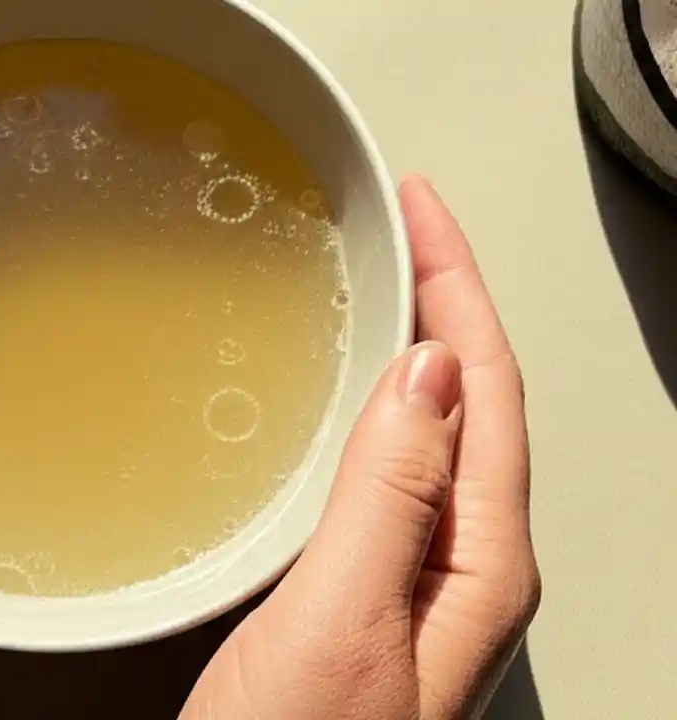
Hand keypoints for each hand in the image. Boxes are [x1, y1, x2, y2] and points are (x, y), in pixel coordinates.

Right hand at [181, 176, 539, 718]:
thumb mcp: (343, 620)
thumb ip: (393, 498)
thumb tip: (431, 377)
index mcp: (476, 564)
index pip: (487, 392)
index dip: (460, 289)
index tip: (426, 211)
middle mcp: (462, 570)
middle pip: (478, 403)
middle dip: (452, 299)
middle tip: (411, 224)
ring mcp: (417, 583)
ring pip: (439, 433)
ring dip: (422, 350)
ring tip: (395, 284)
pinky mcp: (369, 593)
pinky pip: (397, 471)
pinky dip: (383, 410)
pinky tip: (356, 401)